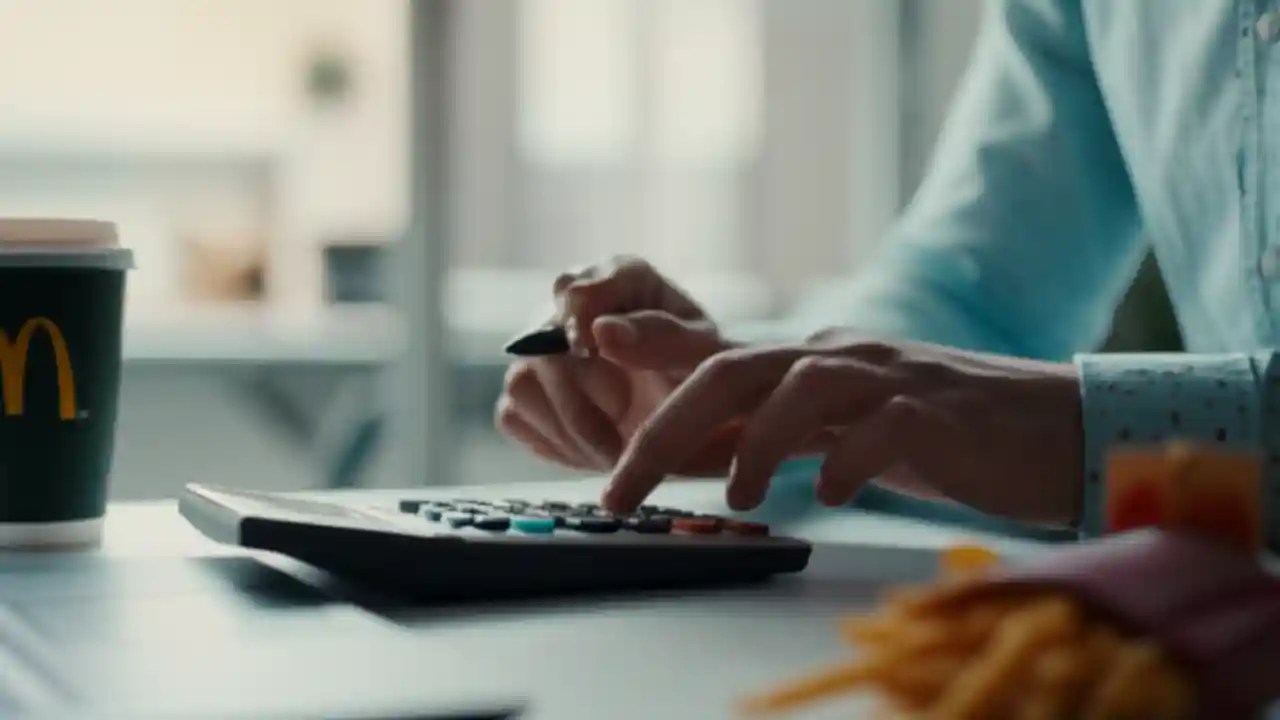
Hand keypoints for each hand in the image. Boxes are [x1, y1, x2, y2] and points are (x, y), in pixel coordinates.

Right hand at [496, 256, 737, 472]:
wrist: (691, 418)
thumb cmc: (703, 374)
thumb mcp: (705, 356)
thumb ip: (664, 337)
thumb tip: (600, 330)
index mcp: (620, 279)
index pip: (575, 290)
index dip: (582, 329)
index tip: (600, 359)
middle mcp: (572, 308)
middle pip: (544, 347)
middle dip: (586, 404)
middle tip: (626, 437)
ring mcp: (543, 350)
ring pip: (522, 383)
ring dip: (572, 429)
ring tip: (616, 450)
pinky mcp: (527, 392)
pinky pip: (514, 415)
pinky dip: (554, 442)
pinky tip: (593, 449)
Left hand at [603, 332, 1083, 525]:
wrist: (1050, 429)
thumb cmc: (936, 433)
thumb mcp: (842, 427)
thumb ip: (777, 431)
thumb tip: (703, 456)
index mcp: (812, 360)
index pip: (719, 347)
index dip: (654, 338)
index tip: (591, 337)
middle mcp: (841, 356)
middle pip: (736, 372)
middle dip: (668, 427)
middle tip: (623, 486)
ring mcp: (890, 379)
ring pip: (801, 388)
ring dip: (757, 444)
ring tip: (743, 496)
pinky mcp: (937, 415)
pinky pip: (880, 430)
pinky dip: (847, 461)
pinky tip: (833, 493)